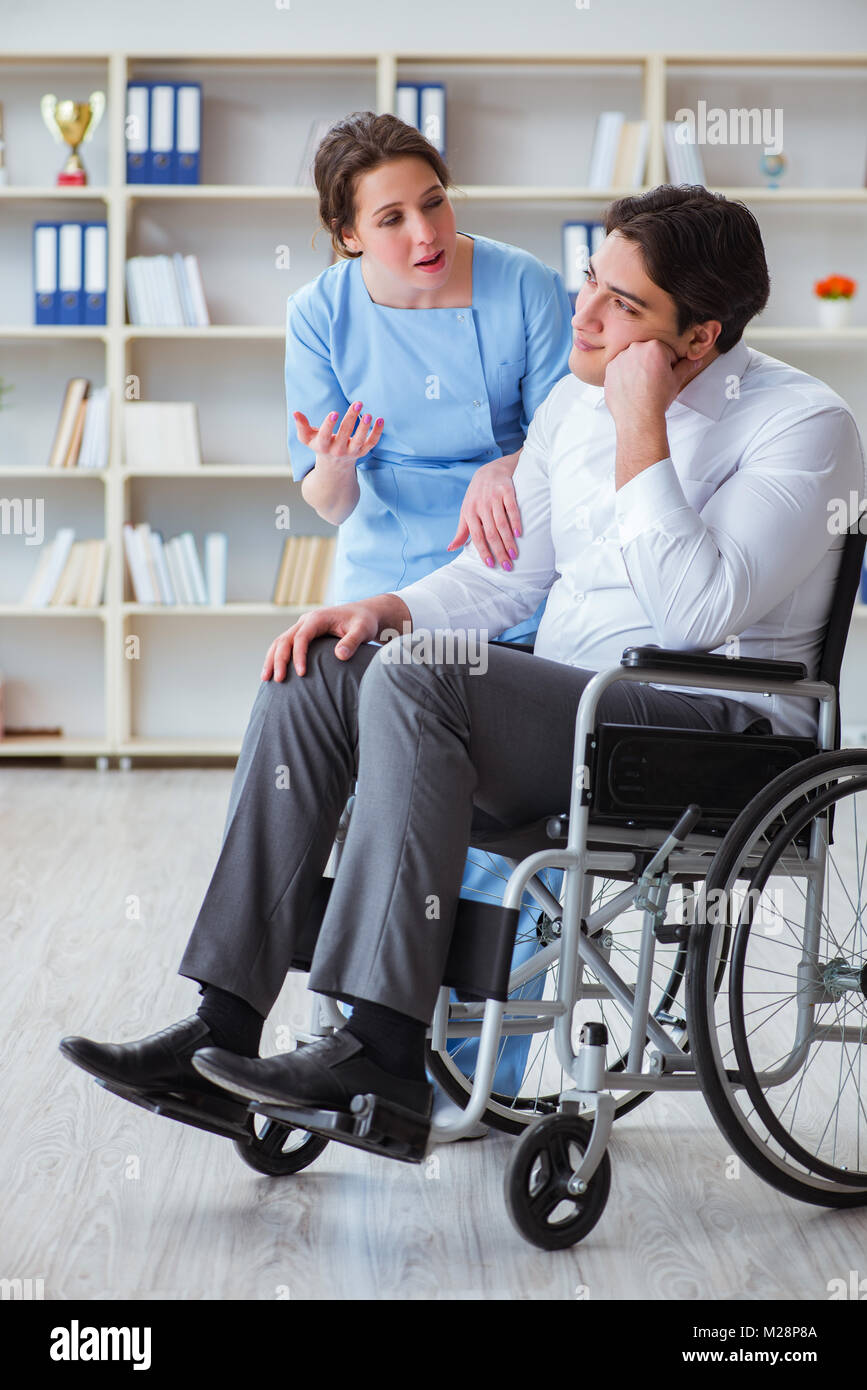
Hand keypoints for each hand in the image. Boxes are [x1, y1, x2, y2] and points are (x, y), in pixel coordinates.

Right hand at [261, 602, 378, 679]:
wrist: (364, 613)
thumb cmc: (364, 621)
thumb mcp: (363, 630)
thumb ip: (352, 642)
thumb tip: (340, 656)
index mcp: (317, 618)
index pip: (301, 637)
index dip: (298, 655)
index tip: (301, 674)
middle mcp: (306, 621)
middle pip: (284, 639)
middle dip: (278, 660)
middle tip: (278, 680)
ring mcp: (302, 627)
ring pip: (280, 642)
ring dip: (272, 659)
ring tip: (266, 678)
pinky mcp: (303, 634)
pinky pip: (286, 645)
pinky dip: (277, 658)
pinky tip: (273, 672)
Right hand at [293, 402, 383, 467]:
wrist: (334, 468)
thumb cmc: (320, 446)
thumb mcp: (308, 439)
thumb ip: (301, 426)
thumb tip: (295, 412)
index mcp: (323, 446)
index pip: (325, 435)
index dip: (329, 425)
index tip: (334, 412)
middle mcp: (338, 450)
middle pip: (345, 434)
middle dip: (351, 419)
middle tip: (357, 403)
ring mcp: (351, 452)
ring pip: (359, 441)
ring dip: (365, 428)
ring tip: (369, 415)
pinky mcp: (362, 452)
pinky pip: (371, 443)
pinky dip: (377, 433)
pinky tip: (380, 420)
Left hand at [446, 454, 522, 569]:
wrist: (490, 470)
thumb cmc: (476, 496)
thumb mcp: (466, 512)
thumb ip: (461, 532)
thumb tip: (450, 549)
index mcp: (470, 513)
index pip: (477, 536)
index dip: (483, 551)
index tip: (491, 565)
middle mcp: (481, 505)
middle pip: (490, 533)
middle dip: (498, 551)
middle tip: (507, 566)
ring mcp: (493, 497)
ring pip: (501, 523)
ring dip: (508, 541)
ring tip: (514, 555)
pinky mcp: (506, 490)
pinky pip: (512, 508)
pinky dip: (515, 521)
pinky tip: (519, 534)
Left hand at [603, 339, 708, 428]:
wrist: (638, 418)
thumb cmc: (656, 400)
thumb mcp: (675, 381)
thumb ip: (685, 367)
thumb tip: (695, 361)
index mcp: (654, 347)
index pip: (665, 351)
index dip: (668, 364)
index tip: (666, 375)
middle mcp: (635, 349)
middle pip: (647, 353)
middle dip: (651, 364)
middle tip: (654, 381)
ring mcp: (620, 359)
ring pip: (632, 360)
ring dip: (637, 369)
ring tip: (642, 386)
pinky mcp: (609, 370)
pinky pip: (619, 369)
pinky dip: (624, 376)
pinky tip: (631, 388)